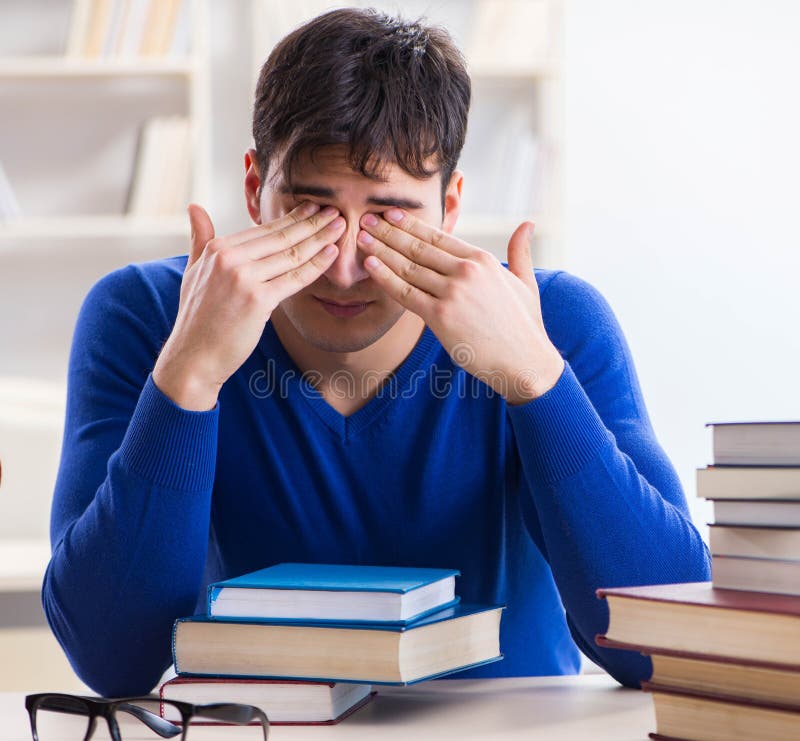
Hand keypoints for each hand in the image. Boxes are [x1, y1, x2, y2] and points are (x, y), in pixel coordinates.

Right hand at [153, 201, 343, 409]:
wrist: (194, 356)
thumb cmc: (197, 317)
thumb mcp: (192, 271)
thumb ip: (200, 239)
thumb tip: (195, 207)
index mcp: (217, 249)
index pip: (264, 230)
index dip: (292, 217)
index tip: (313, 208)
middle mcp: (229, 259)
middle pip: (281, 237)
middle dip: (312, 222)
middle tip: (336, 212)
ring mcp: (243, 279)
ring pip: (291, 255)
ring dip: (320, 239)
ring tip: (340, 226)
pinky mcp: (257, 300)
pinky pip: (294, 279)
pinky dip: (316, 265)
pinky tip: (332, 253)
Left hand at [357, 209, 564, 404]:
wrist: (524, 361)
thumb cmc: (524, 325)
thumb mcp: (526, 282)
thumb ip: (520, 252)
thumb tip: (528, 224)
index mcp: (482, 260)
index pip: (438, 236)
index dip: (411, 225)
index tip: (391, 215)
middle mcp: (466, 271)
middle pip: (418, 247)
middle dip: (389, 231)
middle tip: (366, 218)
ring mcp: (452, 293)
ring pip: (408, 266)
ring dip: (381, 249)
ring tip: (361, 236)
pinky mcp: (440, 316)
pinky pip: (405, 293)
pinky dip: (385, 277)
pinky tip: (370, 264)